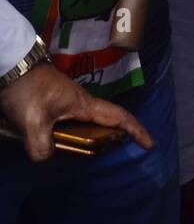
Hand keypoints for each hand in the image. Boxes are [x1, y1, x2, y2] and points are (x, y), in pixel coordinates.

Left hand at [0, 62, 151, 161]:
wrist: (12, 66)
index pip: (119, 117)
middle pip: (106, 123)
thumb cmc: (28, 90)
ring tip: (84, 153)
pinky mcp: (56, 104)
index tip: (150, 145)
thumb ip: (43, 148)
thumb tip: (48, 157)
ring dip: (91, 139)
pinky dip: (75, 136)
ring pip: (87, 125)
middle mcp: (82, 103)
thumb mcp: (32, 123)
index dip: (137, 130)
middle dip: (115, 138)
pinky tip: (61, 144)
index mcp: (84, 105)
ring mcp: (69, 103)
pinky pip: (72, 124)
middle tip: (110, 155)